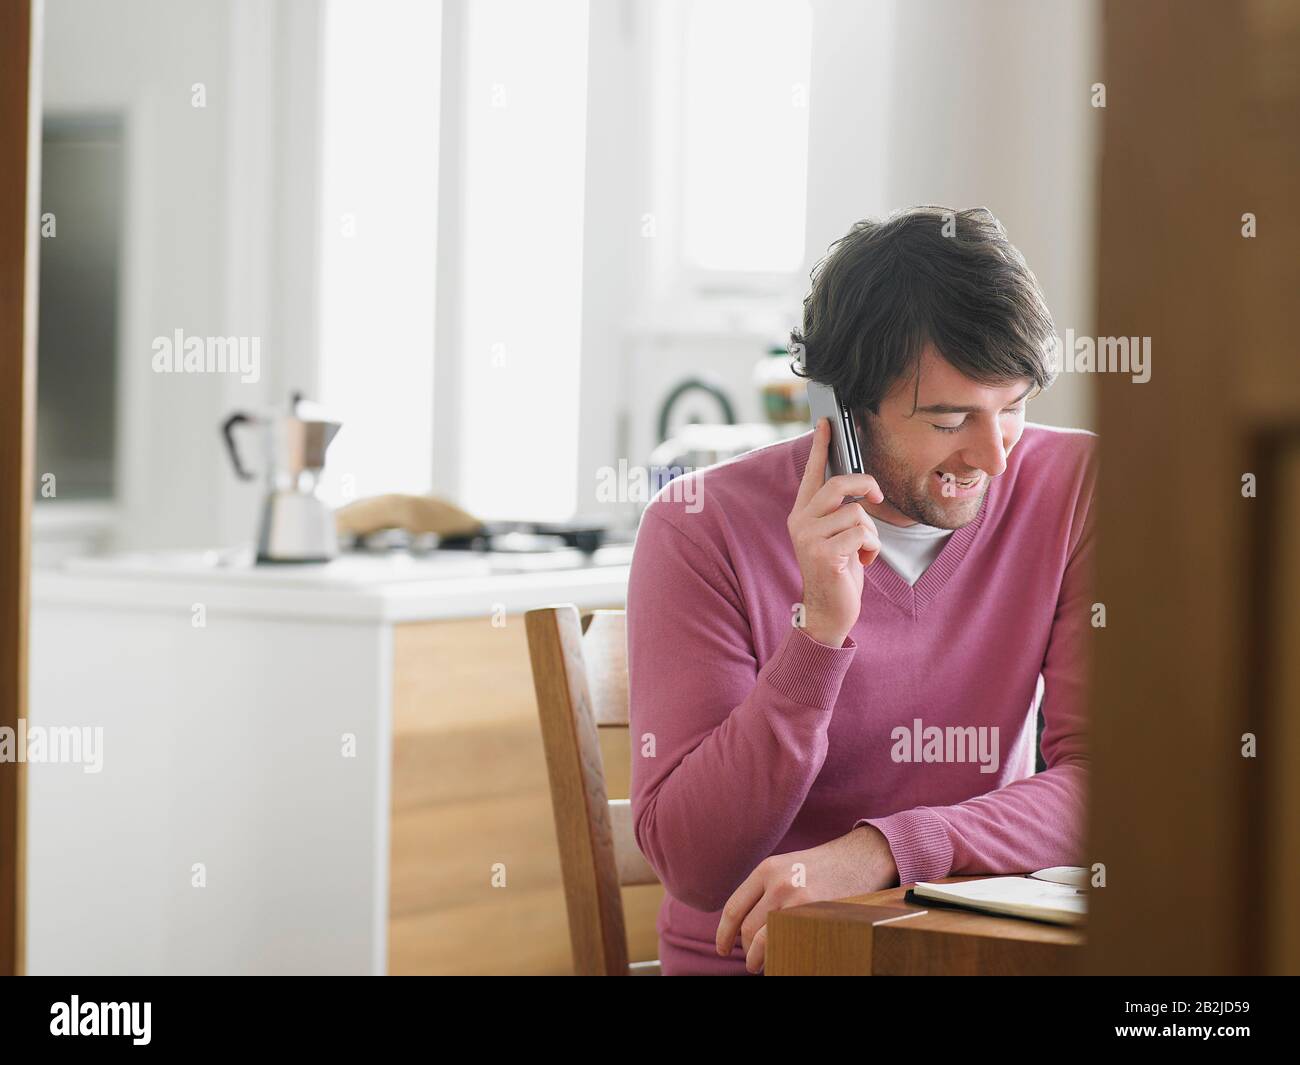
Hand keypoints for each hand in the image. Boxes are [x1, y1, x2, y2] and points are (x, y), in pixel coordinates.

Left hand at [714, 825, 898, 973]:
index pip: (734, 909)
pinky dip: (781, 956)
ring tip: (760, 965)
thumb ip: (764, 889)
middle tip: (750, 960)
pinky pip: (790, 944)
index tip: (723, 948)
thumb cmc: (822, 866)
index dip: (724, 934)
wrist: (861, 857)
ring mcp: (799, 901)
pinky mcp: (818, 915)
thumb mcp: (786, 866)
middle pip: (747, 930)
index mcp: (767, 869)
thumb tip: (741, 923)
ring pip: (765, 942)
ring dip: (758, 959)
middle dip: (745, 951)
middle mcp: (779, 884)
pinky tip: (784, 958)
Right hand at [789, 418, 883, 646]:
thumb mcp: (836, 536)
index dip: (819, 447)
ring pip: (856, 514)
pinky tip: (864, 562)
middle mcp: (801, 522)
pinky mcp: (824, 555)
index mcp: (803, 514)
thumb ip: (840, 512)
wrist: (829, 611)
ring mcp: (809, 539)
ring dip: (871, 533)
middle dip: (864, 486)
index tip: (826, 422)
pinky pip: (862, 534)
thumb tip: (859, 487)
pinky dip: (872, 548)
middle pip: (837, 485)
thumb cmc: (837, 572)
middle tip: (876, 496)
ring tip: (864, 550)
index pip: (812, 474)